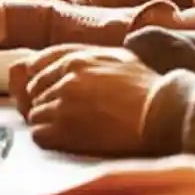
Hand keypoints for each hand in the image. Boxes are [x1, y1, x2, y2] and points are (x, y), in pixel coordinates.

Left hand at [19, 46, 159, 155]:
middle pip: (36, 91)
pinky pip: (38, 134)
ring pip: (35, 113)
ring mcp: (62, 105)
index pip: (38, 65)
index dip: (43, 78)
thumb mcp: (119, 57)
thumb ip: (89, 55)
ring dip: (48, 120)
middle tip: (66, 111)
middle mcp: (64, 80)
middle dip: (47, 100)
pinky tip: (66, 138)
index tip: (48, 88)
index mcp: (76, 59)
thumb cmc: (146, 88)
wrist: (158, 114)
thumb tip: (70, 61)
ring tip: (71, 126)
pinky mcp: (63, 131)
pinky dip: (48, 137)